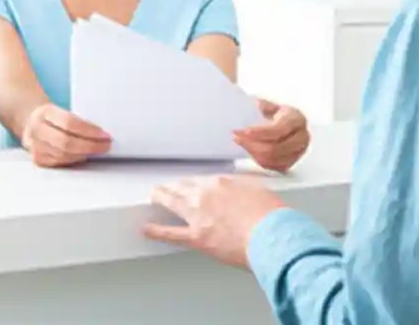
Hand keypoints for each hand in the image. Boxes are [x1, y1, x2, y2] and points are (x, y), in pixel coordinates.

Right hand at [21, 103, 110, 167]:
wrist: (30, 121)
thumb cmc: (52, 116)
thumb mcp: (61, 110)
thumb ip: (78, 119)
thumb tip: (102, 132)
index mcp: (45, 112)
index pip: (69, 123)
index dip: (89, 131)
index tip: (105, 134)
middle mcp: (36, 129)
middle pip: (66, 142)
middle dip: (90, 146)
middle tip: (106, 145)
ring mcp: (34, 146)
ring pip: (63, 155)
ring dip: (84, 154)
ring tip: (98, 150)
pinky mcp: (37, 159)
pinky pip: (59, 163)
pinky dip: (75, 160)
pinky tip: (84, 156)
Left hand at [144, 175, 286, 267]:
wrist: (272, 234)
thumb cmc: (272, 216)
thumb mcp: (260, 191)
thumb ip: (245, 188)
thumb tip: (241, 191)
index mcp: (221, 182)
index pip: (200, 181)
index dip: (193, 184)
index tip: (190, 185)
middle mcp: (205, 195)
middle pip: (183, 187)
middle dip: (173, 187)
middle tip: (166, 188)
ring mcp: (198, 216)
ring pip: (173, 202)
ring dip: (161, 198)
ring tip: (154, 197)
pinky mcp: (197, 237)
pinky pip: (171, 233)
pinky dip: (156, 231)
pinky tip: (146, 229)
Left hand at [233, 98, 309, 171]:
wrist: (281, 120)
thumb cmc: (272, 111)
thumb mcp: (266, 103)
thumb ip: (259, 106)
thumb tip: (244, 106)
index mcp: (296, 118)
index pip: (278, 129)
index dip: (258, 132)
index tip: (240, 131)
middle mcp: (302, 136)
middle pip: (275, 148)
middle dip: (252, 144)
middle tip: (236, 137)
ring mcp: (298, 152)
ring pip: (272, 159)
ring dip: (252, 153)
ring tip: (240, 143)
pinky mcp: (292, 162)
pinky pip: (273, 167)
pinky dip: (258, 160)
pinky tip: (249, 151)